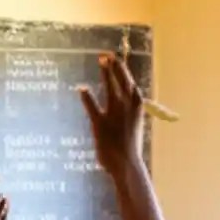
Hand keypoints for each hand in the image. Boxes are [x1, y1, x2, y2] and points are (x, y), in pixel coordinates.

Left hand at [79, 54, 145, 173]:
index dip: (122, 70)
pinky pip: (92, 107)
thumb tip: (124, 103)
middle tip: (106, 55)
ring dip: (106, 74)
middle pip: (121, 81)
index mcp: (137, 107)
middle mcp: (128, 107)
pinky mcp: (100, 124)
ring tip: (101, 61)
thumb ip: (128, 112)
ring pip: (110, 88)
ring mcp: (115, 114)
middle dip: (114, 66)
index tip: (116, 60)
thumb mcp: (133, 125)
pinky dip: (87, 97)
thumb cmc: (129, 147)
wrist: (127, 164)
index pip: (130, 83)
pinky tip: (82, 88)